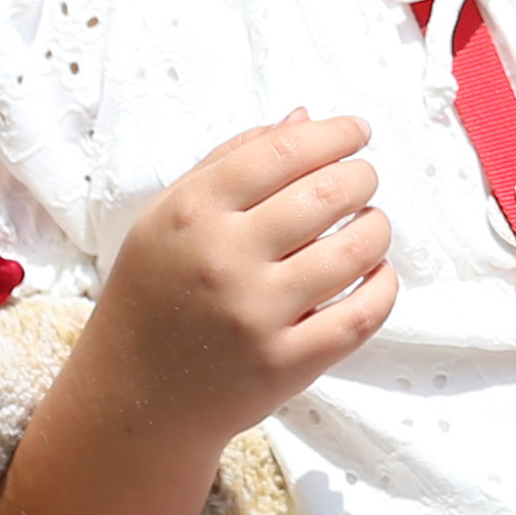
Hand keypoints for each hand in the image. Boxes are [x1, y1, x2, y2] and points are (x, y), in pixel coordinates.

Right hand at [75, 115, 394, 454]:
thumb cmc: (155, 294)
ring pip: (356, 250)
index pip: (286, 150)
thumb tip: (304, 117)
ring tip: (367, 225)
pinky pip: (362, 315)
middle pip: (330, 193)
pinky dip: (383, 286)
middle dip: (362, 177)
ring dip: (376, 228)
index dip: (335, 134)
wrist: (132, 398)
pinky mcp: (284, 365)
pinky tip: (375, 273)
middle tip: (362, 181)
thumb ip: (233, 159)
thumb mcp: (168, 215)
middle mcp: (223, 259)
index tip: (357, 132)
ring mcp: (256, 315)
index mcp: (192, 212)